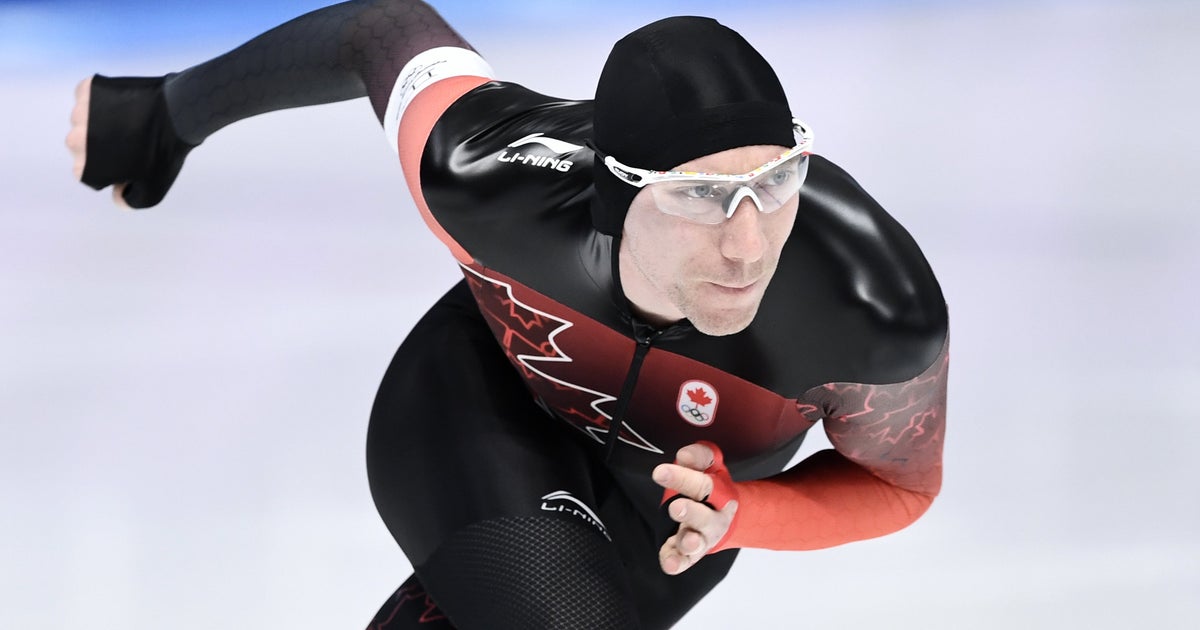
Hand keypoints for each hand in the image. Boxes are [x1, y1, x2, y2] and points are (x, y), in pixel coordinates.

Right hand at [66, 74, 197, 208]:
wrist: (176, 112)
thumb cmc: (164, 154)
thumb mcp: (152, 190)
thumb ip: (129, 201)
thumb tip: (115, 196)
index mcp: (84, 167)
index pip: (88, 171)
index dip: (110, 168)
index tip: (129, 160)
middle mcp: (75, 141)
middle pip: (82, 146)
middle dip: (102, 145)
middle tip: (131, 139)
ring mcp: (79, 113)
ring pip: (84, 120)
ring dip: (100, 121)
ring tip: (128, 121)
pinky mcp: (86, 89)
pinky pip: (86, 96)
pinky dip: (100, 100)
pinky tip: (123, 104)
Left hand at [652, 442, 737, 574]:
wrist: (724, 518)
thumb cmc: (712, 490)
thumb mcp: (710, 467)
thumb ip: (699, 456)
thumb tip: (685, 455)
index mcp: (720, 495)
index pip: (705, 485)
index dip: (683, 478)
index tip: (660, 472)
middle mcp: (713, 519)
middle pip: (704, 518)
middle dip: (692, 512)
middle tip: (676, 507)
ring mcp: (702, 539)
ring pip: (697, 544)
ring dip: (690, 542)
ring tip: (686, 540)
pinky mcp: (689, 555)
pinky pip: (683, 562)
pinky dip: (677, 563)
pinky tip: (671, 564)